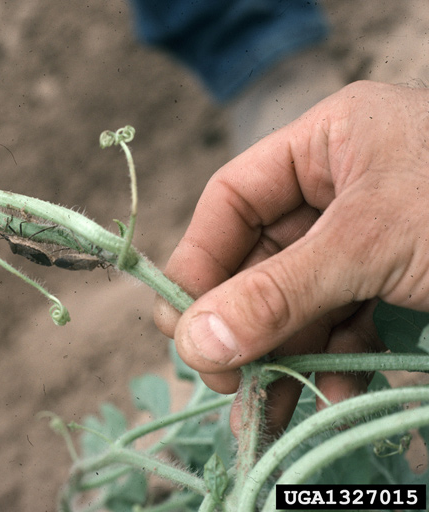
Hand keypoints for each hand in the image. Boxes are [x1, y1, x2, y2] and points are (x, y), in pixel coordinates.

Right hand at [154, 80, 428, 432]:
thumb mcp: (372, 243)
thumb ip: (279, 292)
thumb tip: (193, 342)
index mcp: (327, 144)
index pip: (233, 199)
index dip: (198, 259)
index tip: (179, 323)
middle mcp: (340, 186)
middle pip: (259, 256)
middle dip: (239, 319)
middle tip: (220, 376)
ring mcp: (367, 237)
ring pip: (296, 298)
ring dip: (278, 353)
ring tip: (260, 406)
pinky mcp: (393, 282)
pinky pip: (339, 322)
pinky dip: (325, 362)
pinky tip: (318, 397)